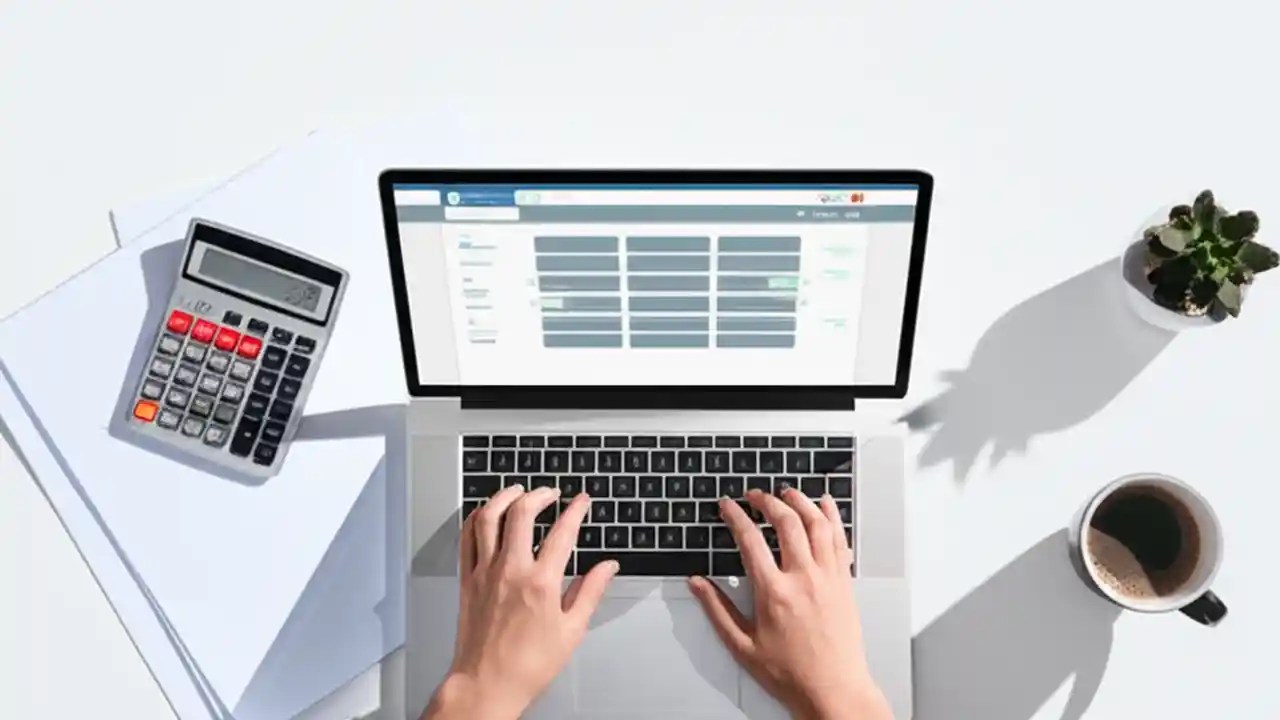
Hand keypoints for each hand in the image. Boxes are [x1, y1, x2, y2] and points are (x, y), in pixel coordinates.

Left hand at [424, 486, 618, 719]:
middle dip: (539, 494)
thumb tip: (607, 568)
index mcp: (541, 584)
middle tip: (551, 492)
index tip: (581, 501)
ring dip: (504, 497)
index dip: (575, 510)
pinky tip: (486, 514)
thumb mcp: (571, 631)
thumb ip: (590, 592)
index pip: (562, 533)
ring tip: (517, 491)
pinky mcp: (466, 580)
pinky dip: (476, 518)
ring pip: (489, 518)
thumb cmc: (527, 665)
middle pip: (522, 514)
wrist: (487, 684)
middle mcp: (510, 572)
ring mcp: (485, 573)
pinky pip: (467, 538)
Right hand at [688, 489, 892, 719]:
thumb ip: (717, 610)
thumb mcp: (742, 646)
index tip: (728, 506)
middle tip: (754, 495)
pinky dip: (832, 516)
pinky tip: (825, 505)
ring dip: (800, 501)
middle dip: (767, 500)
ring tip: (786, 492)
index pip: (751, 540)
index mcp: (774, 593)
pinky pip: (840, 539)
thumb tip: (697, 584)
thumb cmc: (791, 673)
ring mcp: (828, 578)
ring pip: (816, 524)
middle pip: (786, 522)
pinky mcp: (844, 582)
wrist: (833, 690)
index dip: (736, 516)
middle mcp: (803, 579)